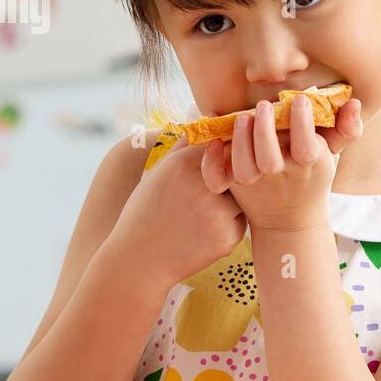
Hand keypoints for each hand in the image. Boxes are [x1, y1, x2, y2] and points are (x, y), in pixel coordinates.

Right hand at [106, 133, 247, 288]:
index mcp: (182, 165)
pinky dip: (227, 224)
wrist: (139, 261)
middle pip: (235, 170)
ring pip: (241, 197)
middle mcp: (203, 186)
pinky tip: (202, 231)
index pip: (220, 144)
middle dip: (229, 177)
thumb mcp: (157, 173)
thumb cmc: (145, 212)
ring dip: (230, 202)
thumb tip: (206, 119)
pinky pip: (239, 221)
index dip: (221, 152)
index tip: (216, 161)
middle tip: (211, 190)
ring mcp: (218, 214)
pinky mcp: (228, 238)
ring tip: (201, 214)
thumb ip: (183, 146)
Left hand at [210, 95, 362, 233]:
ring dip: (241, 139)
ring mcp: (256, 183)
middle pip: (269, 157)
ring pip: (244, 166)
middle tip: (264, 105)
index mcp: (308, 165)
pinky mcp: (236, 186)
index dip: (302, 122)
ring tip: (243, 117)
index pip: (306, 145)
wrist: (290, 218)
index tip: (299, 100)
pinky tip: (215, 141)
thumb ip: (346, 129)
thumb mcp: (332, 155)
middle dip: (264, 128)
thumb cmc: (312, 176)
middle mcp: (281, 176)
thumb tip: (355, 103)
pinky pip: (218, 178)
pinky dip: (212, 162)